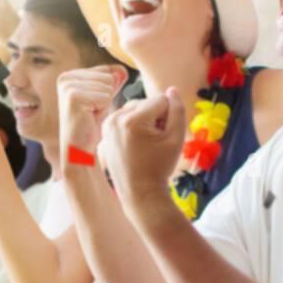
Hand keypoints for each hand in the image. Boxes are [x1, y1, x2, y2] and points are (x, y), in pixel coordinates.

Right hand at [58, 65, 127, 156]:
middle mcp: (65, 78)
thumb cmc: (91, 124)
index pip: (106, 71)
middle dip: (106, 97)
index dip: (107, 92)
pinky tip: (89, 118)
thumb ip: (113, 80)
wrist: (79, 149)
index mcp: (70, 75)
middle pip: (108, 77)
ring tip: (90, 115)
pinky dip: (103, 110)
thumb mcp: (104, 97)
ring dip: (104, 104)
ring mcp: (68, 86)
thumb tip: (122, 70)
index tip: (93, 106)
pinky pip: (105, 97)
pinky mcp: (74, 97)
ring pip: (108, 86)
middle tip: (92, 113)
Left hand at [101, 87, 184, 209]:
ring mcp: (108, 124)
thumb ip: (177, 109)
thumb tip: (171, 90)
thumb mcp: (176, 137)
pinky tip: (136, 143)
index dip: (169, 117)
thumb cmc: (160, 166)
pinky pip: (125, 116)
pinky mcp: (105, 129)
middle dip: (156, 117)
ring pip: (136, 108)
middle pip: (147, 102)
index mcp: (132, 120)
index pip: (161, 99)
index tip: (164, 137)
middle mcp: (115, 118)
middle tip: (155, 142)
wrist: (139, 192)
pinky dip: (134, 125)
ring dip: (145, 120)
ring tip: (146, 143)